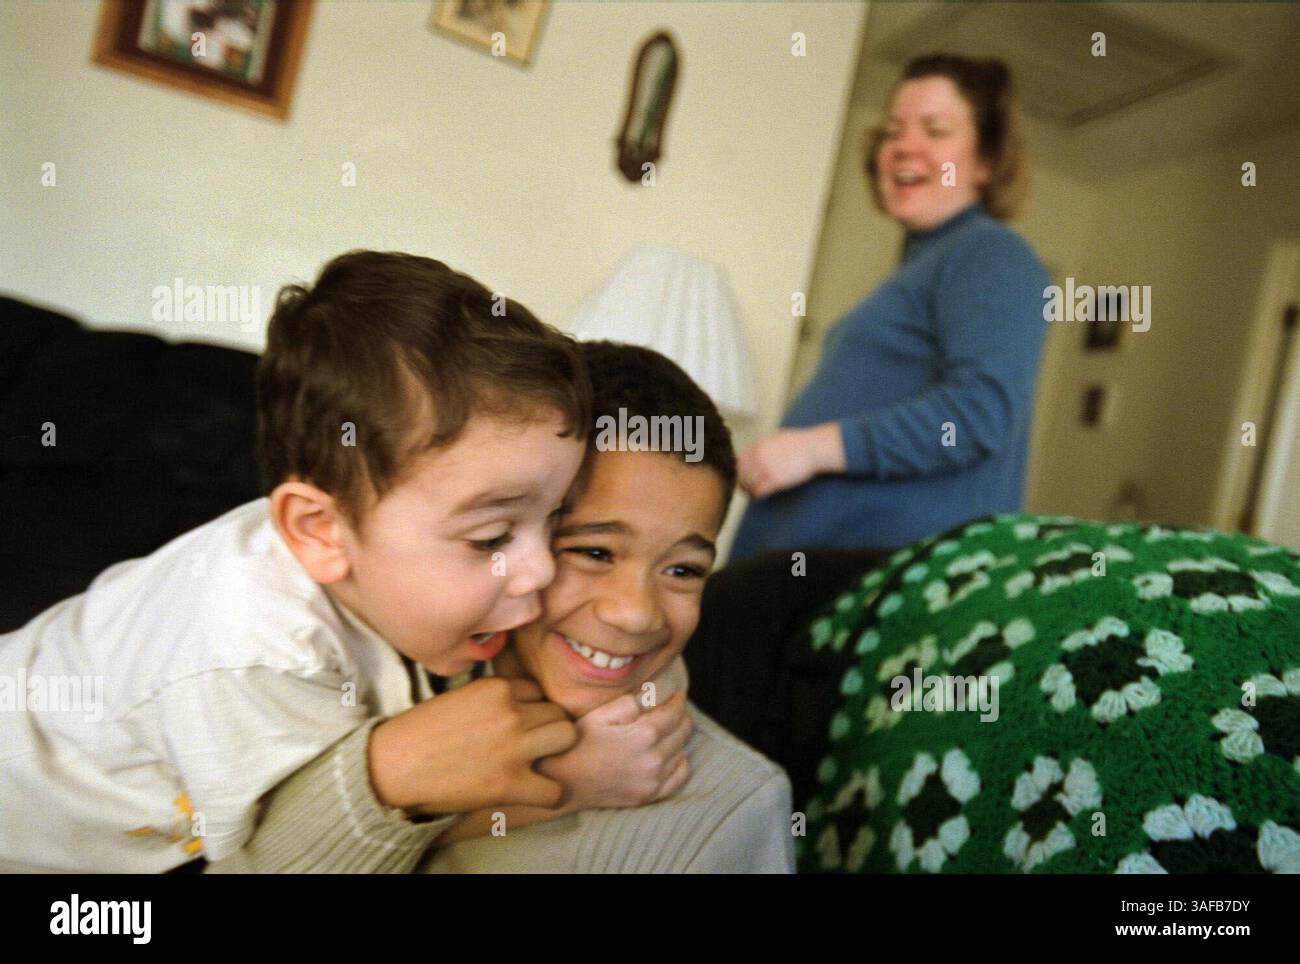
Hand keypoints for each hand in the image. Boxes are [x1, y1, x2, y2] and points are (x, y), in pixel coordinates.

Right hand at [368, 677, 575, 814]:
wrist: (394, 765)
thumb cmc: (421, 732)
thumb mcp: (461, 696)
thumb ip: (494, 697)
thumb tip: (522, 704)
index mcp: (497, 687)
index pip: (537, 691)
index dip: (529, 708)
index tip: (515, 723)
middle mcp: (511, 712)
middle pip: (557, 712)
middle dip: (546, 727)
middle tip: (528, 744)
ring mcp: (514, 747)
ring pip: (566, 736)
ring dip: (554, 750)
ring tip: (535, 761)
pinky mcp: (509, 783)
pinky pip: (554, 790)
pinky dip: (549, 794)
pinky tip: (534, 791)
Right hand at [537, 690, 691, 810]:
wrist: (563, 780)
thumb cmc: (578, 742)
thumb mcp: (599, 714)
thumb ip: (630, 703)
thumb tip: (653, 697)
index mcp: (644, 735)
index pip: (674, 713)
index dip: (678, 701)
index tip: (677, 695)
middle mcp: (654, 760)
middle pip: (682, 732)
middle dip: (681, 717)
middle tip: (674, 709)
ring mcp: (652, 781)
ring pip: (681, 752)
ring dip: (679, 738)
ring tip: (670, 728)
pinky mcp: (648, 796)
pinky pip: (678, 779)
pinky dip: (680, 764)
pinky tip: (675, 755)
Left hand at [737, 423, 844, 498]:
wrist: (814, 448)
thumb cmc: (799, 443)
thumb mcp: (776, 437)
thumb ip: (764, 445)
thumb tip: (757, 450)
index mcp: (758, 446)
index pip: (739, 461)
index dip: (739, 470)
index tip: (744, 476)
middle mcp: (759, 456)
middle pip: (741, 473)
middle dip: (742, 482)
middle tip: (746, 489)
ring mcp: (766, 468)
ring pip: (748, 484)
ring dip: (749, 490)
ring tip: (753, 494)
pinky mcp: (775, 480)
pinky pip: (759, 491)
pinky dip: (758, 495)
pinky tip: (761, 496)